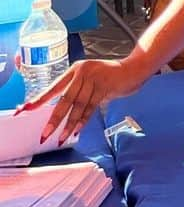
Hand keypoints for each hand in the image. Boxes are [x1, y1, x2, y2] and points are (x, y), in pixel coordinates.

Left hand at [18, 57, 148, 144]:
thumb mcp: (91, 80)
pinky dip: (83, 120)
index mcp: (76, 69)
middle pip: (65, 99)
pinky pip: (92, 106)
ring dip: (69, 124)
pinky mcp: (106, 85)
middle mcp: (83, 71)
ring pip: (78, 105)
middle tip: (45, 133)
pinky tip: (77, 130)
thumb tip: (60, 113)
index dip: (40, 99)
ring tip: (62, 138)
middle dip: (54, 119)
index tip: (26, 109)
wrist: (135, 68)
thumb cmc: (111, 76)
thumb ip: (78, 91)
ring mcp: (95, 77)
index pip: (54, 87)